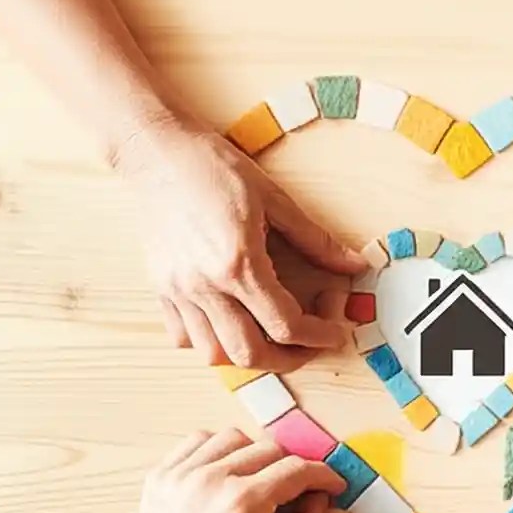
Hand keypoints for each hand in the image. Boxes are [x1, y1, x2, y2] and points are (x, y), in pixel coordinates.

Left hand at [95, 429, 346, 512]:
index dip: (322, 475)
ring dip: (255, 453)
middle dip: (292, 468)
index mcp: (241, 505)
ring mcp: (181, 476)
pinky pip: (197, 442)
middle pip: (270, 448)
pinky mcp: (160, 478)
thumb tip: (319, 502)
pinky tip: (224, 472)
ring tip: (259, 481)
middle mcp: (210, 481)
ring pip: (234, 437)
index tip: (330, 483)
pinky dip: (217, 449)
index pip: (296, 470)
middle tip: (298, 489)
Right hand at [116, 116, 366, 370]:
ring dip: (246, 355)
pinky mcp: (160, 288)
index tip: (333, 333)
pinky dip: (209, 341)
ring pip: (213, 354)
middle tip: (308, 346)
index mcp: (239, 264)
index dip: (318, 335)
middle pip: (250, 353)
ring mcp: (179, 290)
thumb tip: (354, 264)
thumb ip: (316, 240)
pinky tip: (228, 321)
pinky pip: (183, 336)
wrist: (158, 153)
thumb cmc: (214, 168)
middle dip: (287, 359)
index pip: (285, 324)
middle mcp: (206, 285)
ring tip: (268, 337)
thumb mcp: (275, 199)